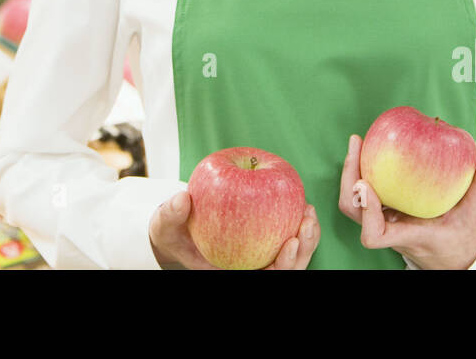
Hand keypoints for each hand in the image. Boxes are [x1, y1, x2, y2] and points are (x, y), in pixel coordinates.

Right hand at [149, 191, 320, 268]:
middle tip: (307, 223)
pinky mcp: (265, 242)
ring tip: (310, 212)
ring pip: (293, 257)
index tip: (290, 243)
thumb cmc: (172, 230)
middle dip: (302, 251)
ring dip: (307, 239)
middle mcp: (248, 268)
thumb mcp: (165, 224)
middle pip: (286, 271)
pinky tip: (304, 205)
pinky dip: (299, 225)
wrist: (178, 228)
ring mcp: (259, 258)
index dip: (282, 266)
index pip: (261, 277)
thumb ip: (171, 213)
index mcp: (228, 271)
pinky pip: (288, 238)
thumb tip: (182, 199)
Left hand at [339, 133, 475, 269]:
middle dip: (349, 179)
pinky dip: (363, 172)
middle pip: (353, 211)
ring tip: (358, 141)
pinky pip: (364, 194)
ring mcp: (384, 221)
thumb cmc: (465, 238)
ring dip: (351, 172)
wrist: (457, 257)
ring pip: (354, 203)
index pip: (374, 234)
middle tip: (357, 143)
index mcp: (408, 234)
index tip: (367, 184)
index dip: (366, 210)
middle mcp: (390, 229)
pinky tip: (370, 148)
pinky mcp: (384, 212)